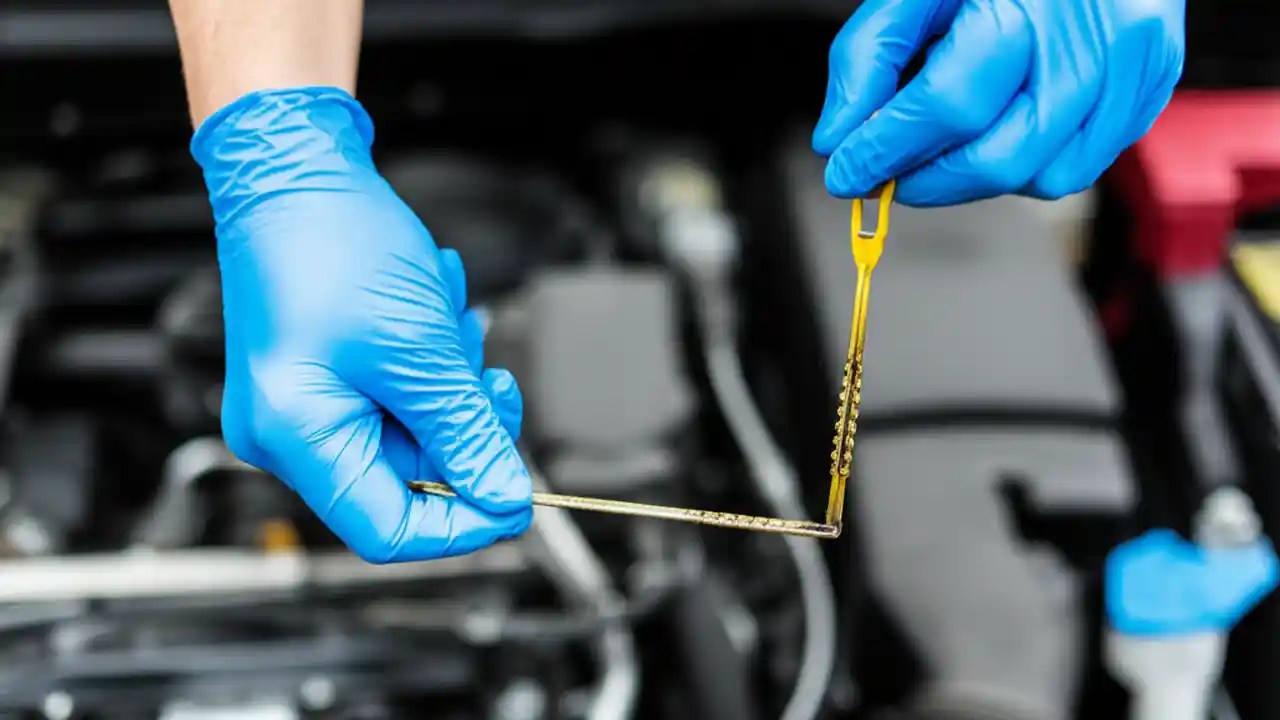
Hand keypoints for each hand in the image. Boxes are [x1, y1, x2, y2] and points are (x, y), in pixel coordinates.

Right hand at [193, 87, 532, 562]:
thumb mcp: (420, 351)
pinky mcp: (323, 374)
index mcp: (297, 438)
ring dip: (448, 380)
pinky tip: (425, 306)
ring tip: (443, 320)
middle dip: (461, 426)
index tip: (517, 496)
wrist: (293, 168)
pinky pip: (398, 393)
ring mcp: (305, 403)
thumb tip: (504, 496)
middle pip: (408, 476)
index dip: (463, 523)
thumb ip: (465, 433)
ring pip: (413, 430)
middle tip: (490, 381)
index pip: (389, 531)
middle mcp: (290, 433)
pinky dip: (428, 358)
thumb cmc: (332, 245)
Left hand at [813, 0, 1185, 205]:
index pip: (945, 107)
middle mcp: (1090, 36)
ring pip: (1044, 177)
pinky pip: (1082, 166)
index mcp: (1024, 2)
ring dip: (978, 179)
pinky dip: (1029, 166)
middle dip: (928, 182)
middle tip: (888, 175)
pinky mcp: (1154, 85)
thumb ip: (869, 55)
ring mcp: (1133, 66)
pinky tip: (1005, 127)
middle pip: (999, 157)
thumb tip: (839, 137)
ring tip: (948, 143)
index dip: (886, 152)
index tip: (847, 174)